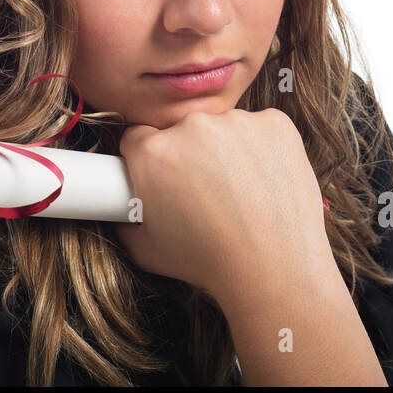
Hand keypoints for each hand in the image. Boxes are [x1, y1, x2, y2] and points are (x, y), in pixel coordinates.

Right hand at [111, 108, 337, 305]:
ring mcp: (237, 122)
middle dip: (188, 155)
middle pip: (182, 130)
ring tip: (241, 194)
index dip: (149, 160)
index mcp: (153, 153)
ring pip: (223, 128)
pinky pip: (260, 128)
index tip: (165, 177)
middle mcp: (192, 128)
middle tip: (205, 193)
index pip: (138, 138)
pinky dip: (262, 148)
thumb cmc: (210, 263)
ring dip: (226, 150)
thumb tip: (117, 208)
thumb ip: (123, 220)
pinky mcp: (275, 124)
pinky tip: (264, 182)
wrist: (274, 269)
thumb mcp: (146, 250)